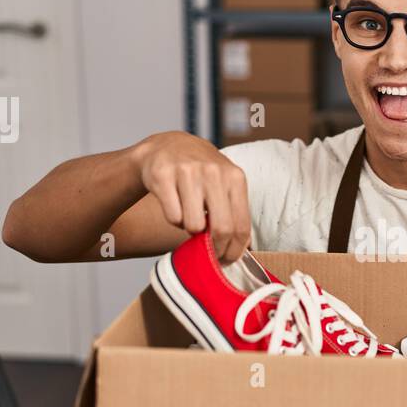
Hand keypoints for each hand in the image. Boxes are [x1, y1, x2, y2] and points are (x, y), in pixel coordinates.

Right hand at [132, 130, 251, 261]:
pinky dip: (174, 219)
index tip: (227, 259)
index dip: (234, 250)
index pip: (241, 225)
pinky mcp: (163, 175)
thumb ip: (236, 212)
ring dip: (191, 230)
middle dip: (215, 249)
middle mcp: (213, 172)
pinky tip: (176, 205)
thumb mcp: (226, 184)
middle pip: (221, 229)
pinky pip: (173, 216)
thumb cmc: (202, 172)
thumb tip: (244, 247)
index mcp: (235, 177)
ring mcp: (187, 172)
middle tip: (209, 253)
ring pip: (193, 226)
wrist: (168, 146)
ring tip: (190, 215)